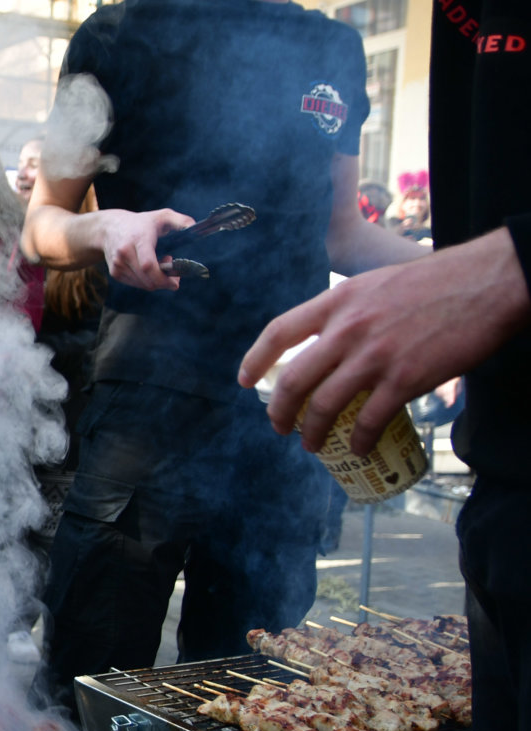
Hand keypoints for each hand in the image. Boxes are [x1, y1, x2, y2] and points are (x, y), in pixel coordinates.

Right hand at [98, 208, 193, 290]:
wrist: (109, 228)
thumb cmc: (141, 222)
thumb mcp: (162, 216)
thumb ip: (181, 220)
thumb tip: (194, 227)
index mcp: (138, 239)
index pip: (148, 265)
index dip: (163, 277)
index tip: (176, 279)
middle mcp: (125, 253)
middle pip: (148, 280)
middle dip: (165, 282)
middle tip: (174, 274)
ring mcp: (118, 264)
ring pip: (144, 285)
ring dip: (156, 281)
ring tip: (159, 265)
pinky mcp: (115, 273)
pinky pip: (137, 285)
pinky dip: (147, 281)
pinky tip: (148, 268)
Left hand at [239, 228, 528, 454]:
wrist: (487, 283)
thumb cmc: (436, 282)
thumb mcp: (376, 285)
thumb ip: (350, 310)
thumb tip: (333, 339)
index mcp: (338, 301)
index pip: (279, 331)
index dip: (255, 359)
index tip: (243, 381)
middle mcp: (348, 328)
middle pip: (294, 378)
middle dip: (280, 410)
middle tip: (279, 426)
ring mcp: (375, 355)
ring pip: (325, 405)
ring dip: (313, 432)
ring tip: (311, 445)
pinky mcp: (405, 378)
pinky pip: (370, 420)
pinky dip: (359, 440)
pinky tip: (358, 448)